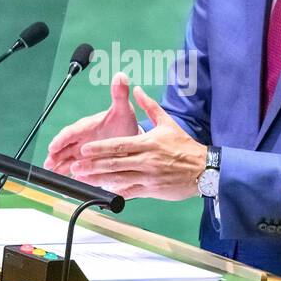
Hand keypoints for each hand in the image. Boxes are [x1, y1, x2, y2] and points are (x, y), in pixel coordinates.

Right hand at [44, 72, 139, 175]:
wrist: (131, 139)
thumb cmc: (124, 123)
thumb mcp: (123, 109)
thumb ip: (119, 94)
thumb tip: (120, 76)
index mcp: (88, 125)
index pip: (72, 131)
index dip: (62, 139)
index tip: (54, 146)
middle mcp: (82, 139)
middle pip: (65, 147)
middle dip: (56, 155)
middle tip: (48, 163)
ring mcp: (83, 151)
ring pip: (67, 159)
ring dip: (59, 166)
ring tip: (52, 173)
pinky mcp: (87, 162)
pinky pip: (76, 169)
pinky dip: (71, 175)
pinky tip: (65, 182)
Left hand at [68, 85, 205, 200]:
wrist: (204, 169)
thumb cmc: (184, 146)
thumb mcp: (167, 122)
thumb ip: (149, 106)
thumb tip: (136, 89)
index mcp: (148, 143)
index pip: (119, 145)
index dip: (100, 148)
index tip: (85, 149)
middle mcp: (146, 160)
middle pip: (114, 163)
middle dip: (93, 165)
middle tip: (76, 166)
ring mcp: (148, 177)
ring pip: (119, 178)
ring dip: (99, 179)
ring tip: (83, 178)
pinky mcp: (151, 190)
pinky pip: (130, 191)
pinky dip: (115, 191)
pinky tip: (102, 191)